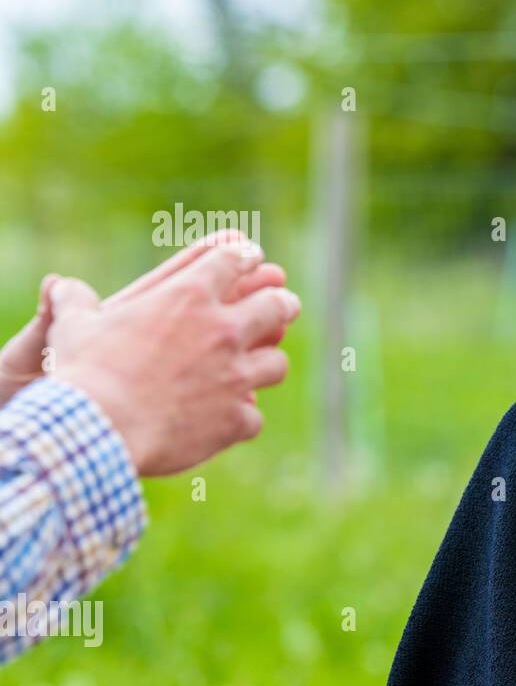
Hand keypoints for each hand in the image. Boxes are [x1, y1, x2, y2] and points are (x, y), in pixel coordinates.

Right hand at [0, 230, 285, 406]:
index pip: (234, 261)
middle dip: (283, 304)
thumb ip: (75, 302)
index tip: (252, 258)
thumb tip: (61, 286)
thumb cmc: (84, 372)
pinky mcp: (236, 419)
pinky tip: (227, 422)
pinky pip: (253, 417)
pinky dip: (241, 420)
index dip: (245, 257)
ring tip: (258, 368)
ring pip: (277, 364)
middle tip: (284, 306)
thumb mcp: (74, 327)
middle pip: (277, 307)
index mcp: (189, 296)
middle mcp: (223, 332)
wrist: (99, 428)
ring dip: (266, 365)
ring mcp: (236, 377)